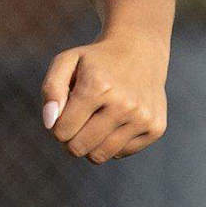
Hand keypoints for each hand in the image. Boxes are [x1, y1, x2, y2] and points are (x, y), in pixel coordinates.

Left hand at [40, 35, 169, 163]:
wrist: (140, 49)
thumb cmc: (95, 61)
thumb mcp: (67, 62)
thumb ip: (51, 89)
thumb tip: (50, 123)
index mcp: (98, 86)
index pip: (61, 132)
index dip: (57, 125)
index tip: (65, 112)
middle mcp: (124, 103)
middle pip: (78, 148)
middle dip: (70, 139)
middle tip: (77, 121)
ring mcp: (143, 117)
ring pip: (99, 156)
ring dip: (90, 145)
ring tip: (94, 122)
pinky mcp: (155, 128)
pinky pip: (120, 153)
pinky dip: (112, 142)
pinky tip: (117, 120)